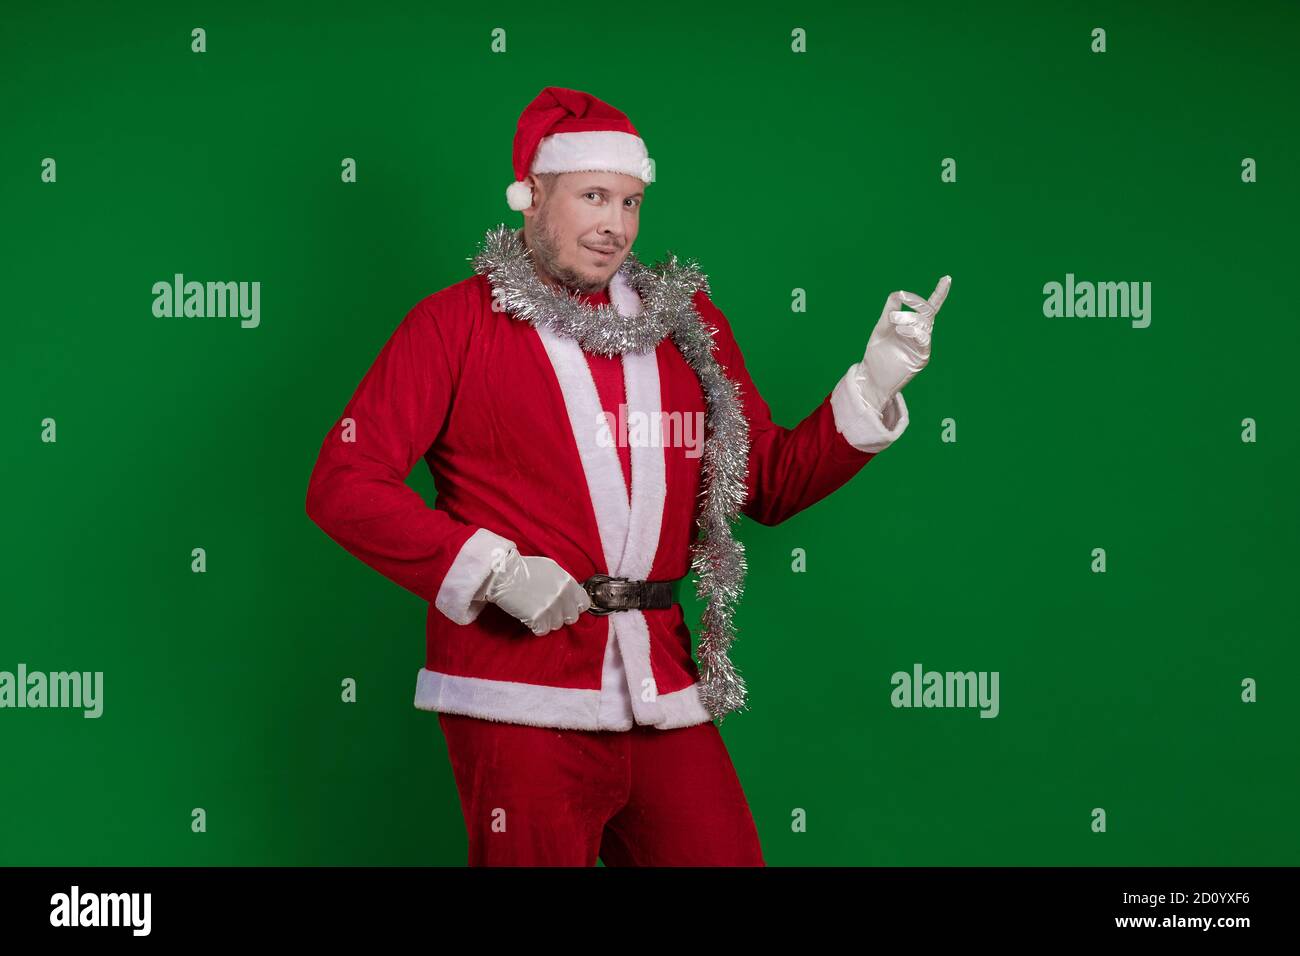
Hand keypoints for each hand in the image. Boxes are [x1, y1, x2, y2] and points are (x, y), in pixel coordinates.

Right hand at [476, 547, 591, 634]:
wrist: (504, 574)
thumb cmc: (525, 568)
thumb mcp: (551, 568)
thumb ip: (564, 582)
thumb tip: (571, 593)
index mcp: (568, 583)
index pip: (584, 604)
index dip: (575, 606)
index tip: (567, 607)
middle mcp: (563, 597)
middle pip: (571, 618)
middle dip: (561, 615)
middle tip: (549, 610)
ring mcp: (551, 609)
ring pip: (557, 626)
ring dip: (548, 621)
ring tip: (537, 611)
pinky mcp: (538, 619)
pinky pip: (543, 631)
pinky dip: (536, 627)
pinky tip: (529, 616)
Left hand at [856, 275, 951, 413]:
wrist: (871, 378)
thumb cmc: (876, 354)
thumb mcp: (881, 328)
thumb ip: (890, 311)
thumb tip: (899, 293)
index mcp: (912, 326)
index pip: (929, 308)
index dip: (939, 294)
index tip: (947, 278)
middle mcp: (920, 335)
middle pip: (927, 313)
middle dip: (915, 304)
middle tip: (897, 306)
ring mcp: (922, 346)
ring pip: (925, 324)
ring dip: (910, 318)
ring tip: (894, 321)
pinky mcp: (921, 358)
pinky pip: (924, 340)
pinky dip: (914, 331)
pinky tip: (902, 330)